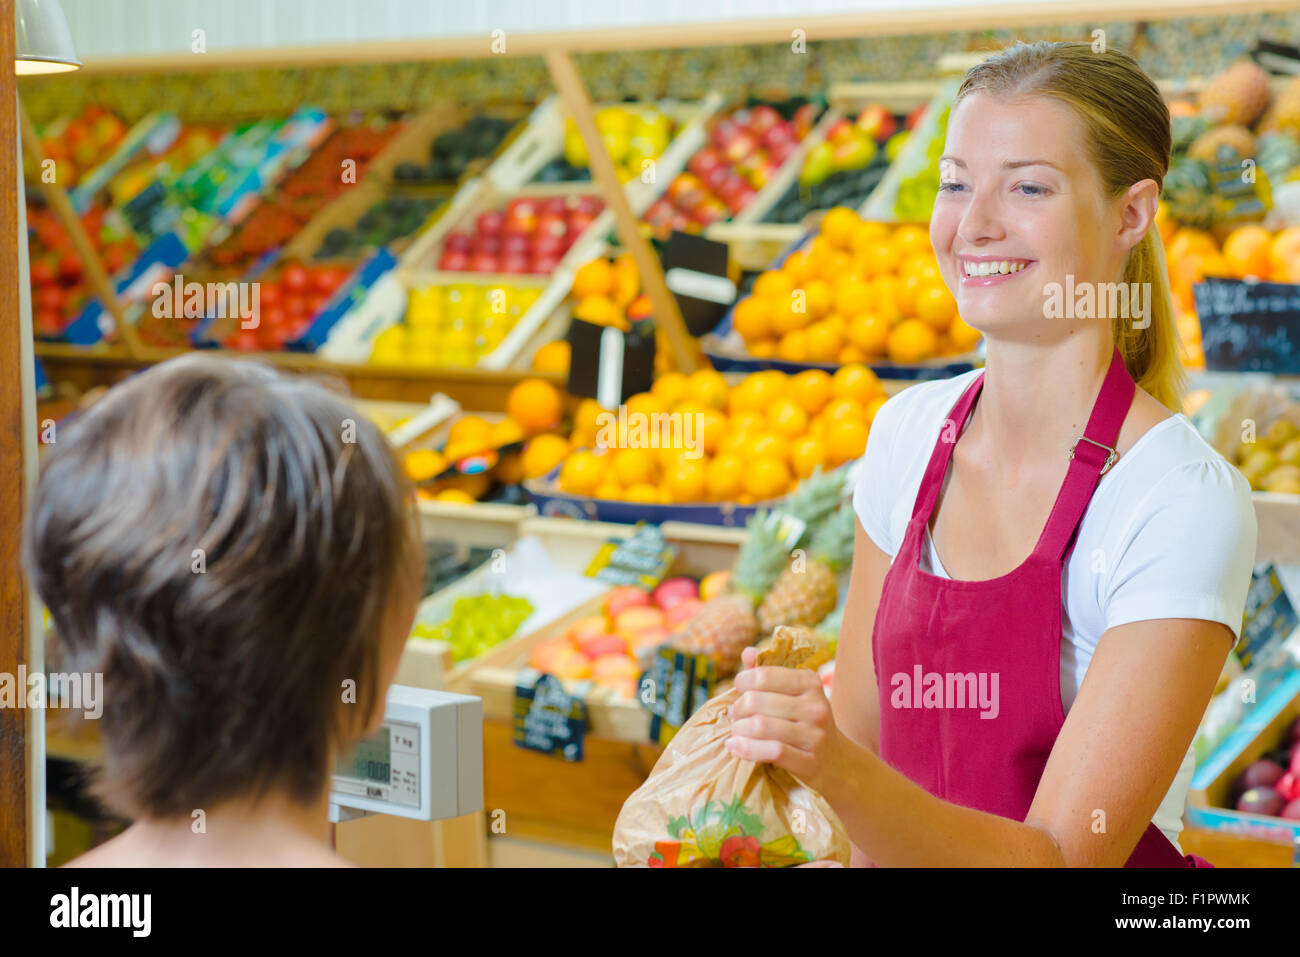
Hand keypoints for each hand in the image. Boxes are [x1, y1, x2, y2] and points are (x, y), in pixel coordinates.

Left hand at [725, 645, 844, 796]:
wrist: (836, 762)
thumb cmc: (804, 722)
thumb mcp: (792, 695)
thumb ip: (767, 674)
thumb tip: (747, 652)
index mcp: (810, 682)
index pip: (763, 675)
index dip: (742, 682)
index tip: (739, 691)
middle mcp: (815, 706)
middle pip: (756, 702)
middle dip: (737, 709)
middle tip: (734, 716)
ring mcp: (814, 735)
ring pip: (760, 726)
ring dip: (739, 730)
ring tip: (735, 733)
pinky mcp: (810, 761)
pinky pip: (772, 751)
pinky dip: (746, 749)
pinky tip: (735, 747)